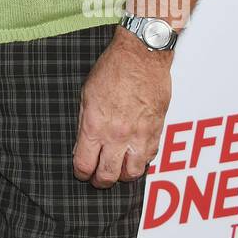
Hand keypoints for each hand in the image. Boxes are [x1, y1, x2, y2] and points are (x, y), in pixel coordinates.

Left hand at [73, 27, 171, 187]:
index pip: (85, 164)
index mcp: (95, 126)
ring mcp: (138, 136)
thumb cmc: (113, 70)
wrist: (141, 56)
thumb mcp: (86, 95)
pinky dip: (140, 161)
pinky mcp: (156, 132)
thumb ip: (84, 123)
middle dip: (100, 181)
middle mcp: (117, 135)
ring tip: (117, 169)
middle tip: (98, 178)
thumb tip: (82, 146)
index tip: (82, 172)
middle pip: (108, 175)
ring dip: (123, 174)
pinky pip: (149, 158)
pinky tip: (134, 155)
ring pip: (132, 173)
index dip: (81, 173)